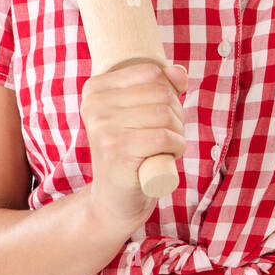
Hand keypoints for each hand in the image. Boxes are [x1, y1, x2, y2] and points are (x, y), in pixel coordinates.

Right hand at [80, 58, 188, 236]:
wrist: (114, 202)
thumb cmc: (132, 153)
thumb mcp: (143, 114)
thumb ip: (161, 87)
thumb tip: (179, 72)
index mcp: (95, 89)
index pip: (150, 72)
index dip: (168, 92)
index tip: (160, 114)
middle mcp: (94, 105)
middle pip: (161, 93)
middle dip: (176, 115)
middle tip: (168, 135)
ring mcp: (103, 128)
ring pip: (165, 114)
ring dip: (178, 133)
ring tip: (168, 147)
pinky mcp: (117, 151)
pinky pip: (164, 137)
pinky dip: (176, 147)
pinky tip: (168, 157)